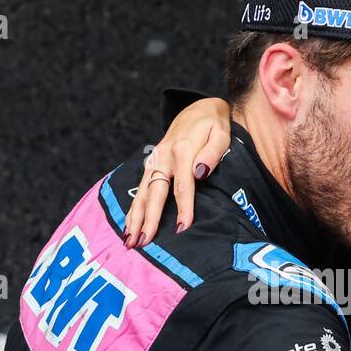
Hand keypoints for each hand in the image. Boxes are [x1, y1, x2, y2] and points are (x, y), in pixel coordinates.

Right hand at [123, 97, 230, 247]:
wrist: (198, 109)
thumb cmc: (214, 125)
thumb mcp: (221, 133)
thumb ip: (213, 153)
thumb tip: (200, 172)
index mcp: (183, 150)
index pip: (183, 186)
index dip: (183, 208)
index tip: (182, 228)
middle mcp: (164, 156)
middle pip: (155, 192)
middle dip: (148, 218)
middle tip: (143, 241)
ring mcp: (155, 160)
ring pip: (142, 192)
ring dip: (134, 216)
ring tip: (129, 240)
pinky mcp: (151, 163)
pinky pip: (140, 188)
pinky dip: (133, 207)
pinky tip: (128, 225)